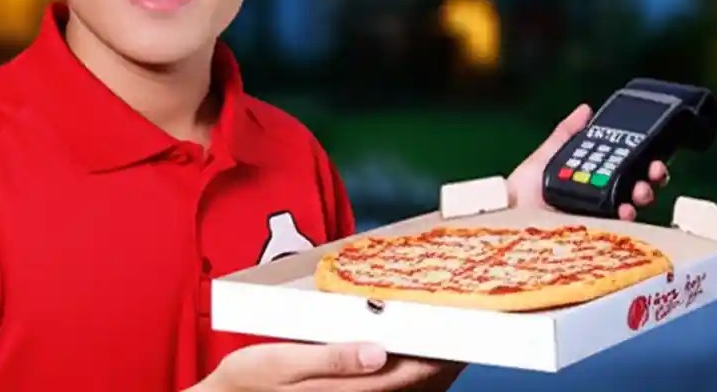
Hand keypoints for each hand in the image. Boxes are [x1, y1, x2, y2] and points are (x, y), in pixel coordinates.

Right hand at [194, 341, 465, 391]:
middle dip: (444, 361)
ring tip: (449, 346)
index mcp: (346, 391)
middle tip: (468, 333)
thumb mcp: (282, 362)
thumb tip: (378, 351)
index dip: (443, 353)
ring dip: (430, 373)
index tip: (465, 329)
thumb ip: (331, 358)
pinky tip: (411, 363)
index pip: (410, 374)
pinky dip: (409, 382)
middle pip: (417, 387)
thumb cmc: (248, 381)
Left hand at [506, 104, 670, 220]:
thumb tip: (585, 109)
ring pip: (632, 209)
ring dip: (643, 197)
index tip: (653, 154)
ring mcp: (597, 223)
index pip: (626, 171)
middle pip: (635, 190)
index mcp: (590, 182)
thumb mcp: (545, 156)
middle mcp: (598, 203)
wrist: (504, 218)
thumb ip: (566, 133)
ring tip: (640, 190)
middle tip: (654, 171)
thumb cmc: (520, 191)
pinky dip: (627, 222)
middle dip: (651, 179)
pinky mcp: (593, 241)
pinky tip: (625, 211)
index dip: (643, 162)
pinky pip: (618, 233)